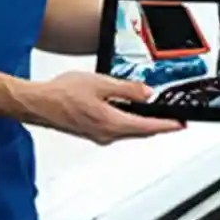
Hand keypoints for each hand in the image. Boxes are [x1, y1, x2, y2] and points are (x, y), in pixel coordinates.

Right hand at [20, 72, 184, 144]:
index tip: (180, 124)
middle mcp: (107, 135)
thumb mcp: (100, 84)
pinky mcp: (90, 133)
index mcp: (112, 123)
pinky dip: (125, 122)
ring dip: (140, 123)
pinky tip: (124, 111)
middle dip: (157, 125)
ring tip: (151, 113)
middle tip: (172, 119)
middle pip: (140, 132)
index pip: (148, 127)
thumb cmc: (62, 94)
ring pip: (127, 131)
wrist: (38, 103)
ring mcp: (98, 136)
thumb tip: (147, 93)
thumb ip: (127, 89)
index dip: (167, 125)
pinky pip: (115, 129)